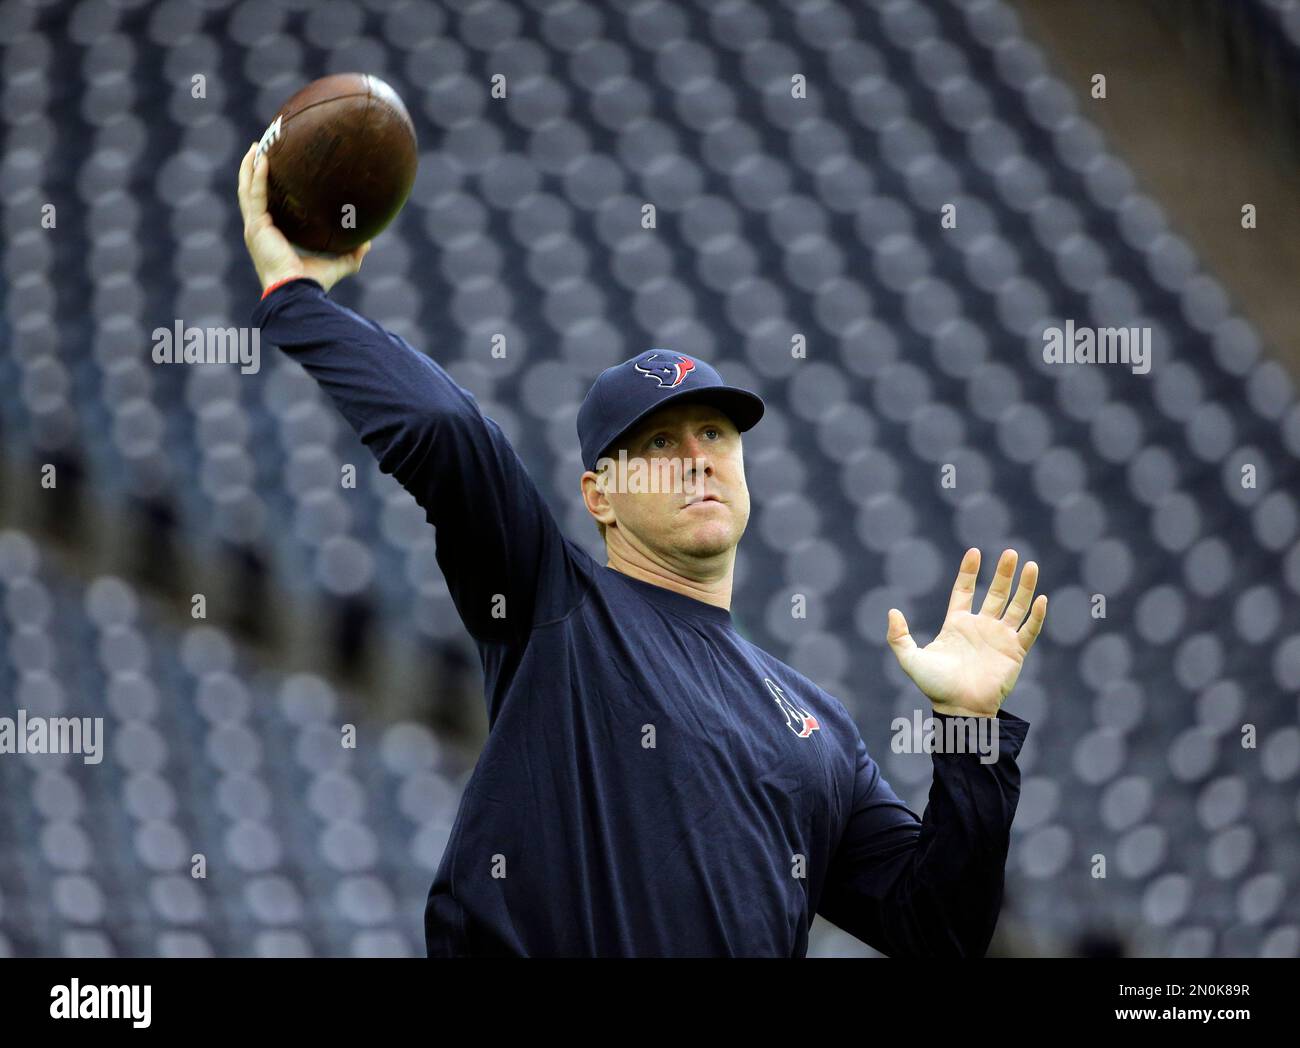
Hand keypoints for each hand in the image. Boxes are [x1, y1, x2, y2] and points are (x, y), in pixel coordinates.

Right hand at [236, 141, 370, 293]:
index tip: (273, 169)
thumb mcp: (337, 265)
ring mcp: (254, 227)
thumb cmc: (312, 284)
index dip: (266, 188)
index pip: (266, 206)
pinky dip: (256, 177)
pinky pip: (254, 195)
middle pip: (251, 193)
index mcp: (272, 236)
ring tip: (257, 146)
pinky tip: (262, 159)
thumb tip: (368, 242)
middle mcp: (259, 230)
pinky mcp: (256, 226)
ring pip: (247, 190)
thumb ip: (352, 255)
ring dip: (249, 167)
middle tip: (260, 149)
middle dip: (252, 170)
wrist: (298, 292)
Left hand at [886, 548, 1046, 717]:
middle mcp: (980, 627)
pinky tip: (1041, 599)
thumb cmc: (935, 686)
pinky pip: (1029, 630)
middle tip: (1010, 552)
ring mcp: (999, 638)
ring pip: (1016, 606)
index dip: (969, 572)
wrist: (959, 708)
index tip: (974, 552)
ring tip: (1031, 565)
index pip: (964, 591)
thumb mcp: (910, 659)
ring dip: (1025, 587)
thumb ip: (899, 636)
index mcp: (957, 624)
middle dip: (1003, 573)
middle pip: (995, 593)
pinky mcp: (1014, 652)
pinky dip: (1036, 615)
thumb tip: (892, 611)